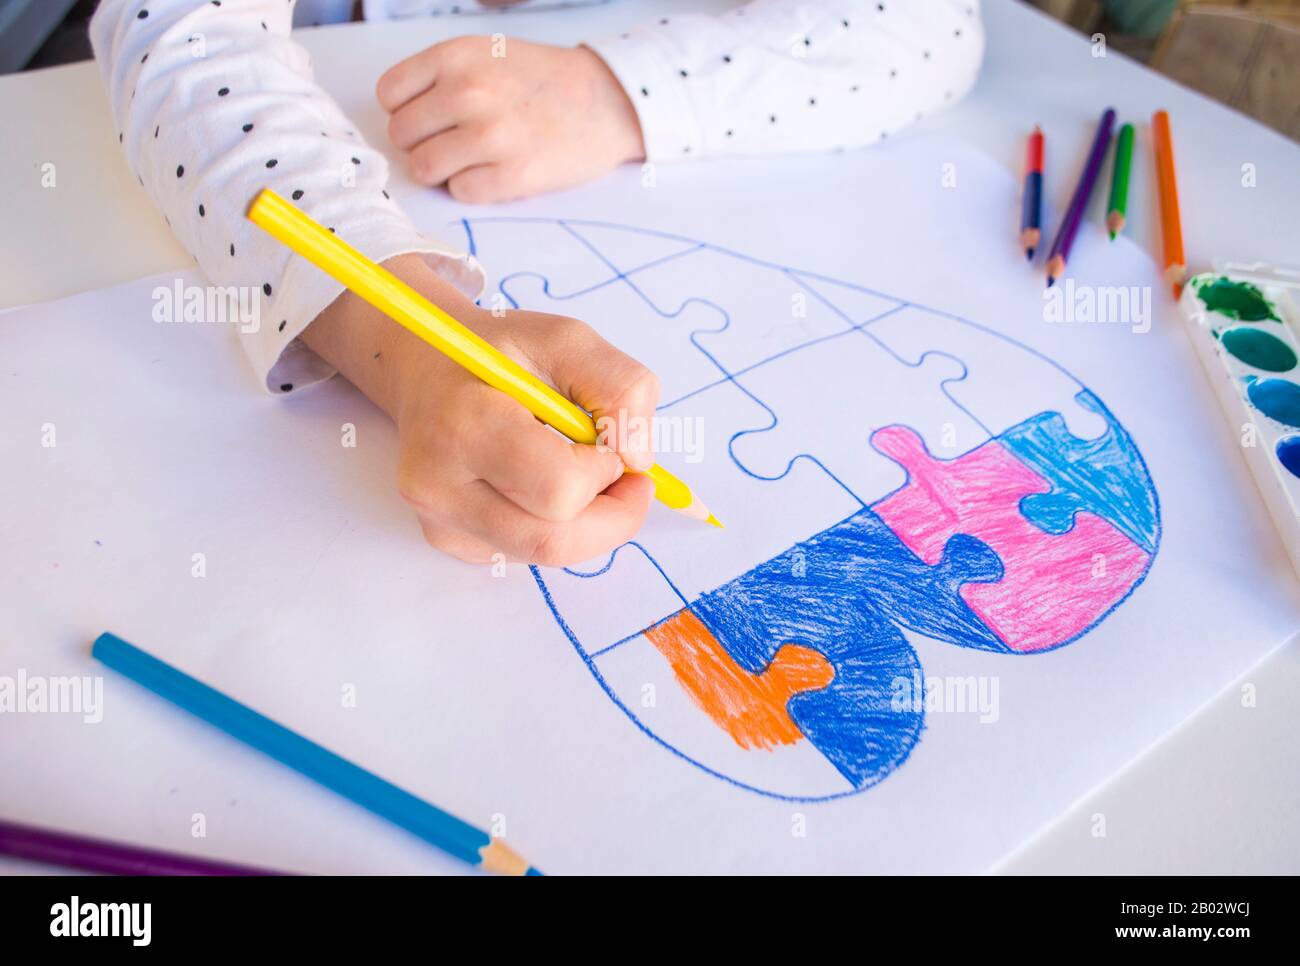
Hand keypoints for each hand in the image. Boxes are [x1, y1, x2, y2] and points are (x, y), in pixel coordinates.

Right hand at [302, 255, 657, 565]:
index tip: (610, 443)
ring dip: (588, 523)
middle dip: (612, 516)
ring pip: (545, 555)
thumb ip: (619, 385)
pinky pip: (526, 553)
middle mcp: (439, 486)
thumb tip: (637, 460)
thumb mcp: (566, 339)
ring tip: (584, 472)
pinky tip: (541, 483)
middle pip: (554, 542)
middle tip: (628, 478)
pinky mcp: (448, 541)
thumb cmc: (497, 352)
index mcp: (464, 426)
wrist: (425, 368)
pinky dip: (556, 526)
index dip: (604, 472)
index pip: (559, 488)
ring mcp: (439, 521)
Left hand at [376, 37, 644, 202]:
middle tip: (456, 141)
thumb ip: (440, 76)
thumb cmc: (542, 81)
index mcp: (457, 56)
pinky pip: (460, 192)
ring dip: (442, 170)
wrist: (608, 101)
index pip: (390, 94)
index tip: (431, 117)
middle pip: (402, 135)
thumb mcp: (487, 53)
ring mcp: (490, 136)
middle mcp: (468, 92)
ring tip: (471, 160)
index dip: (407, 110)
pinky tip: (497, 172)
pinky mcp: (512, 175)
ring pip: (423, 168)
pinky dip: (473, 188)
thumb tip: (400, 119)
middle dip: (423, 142)